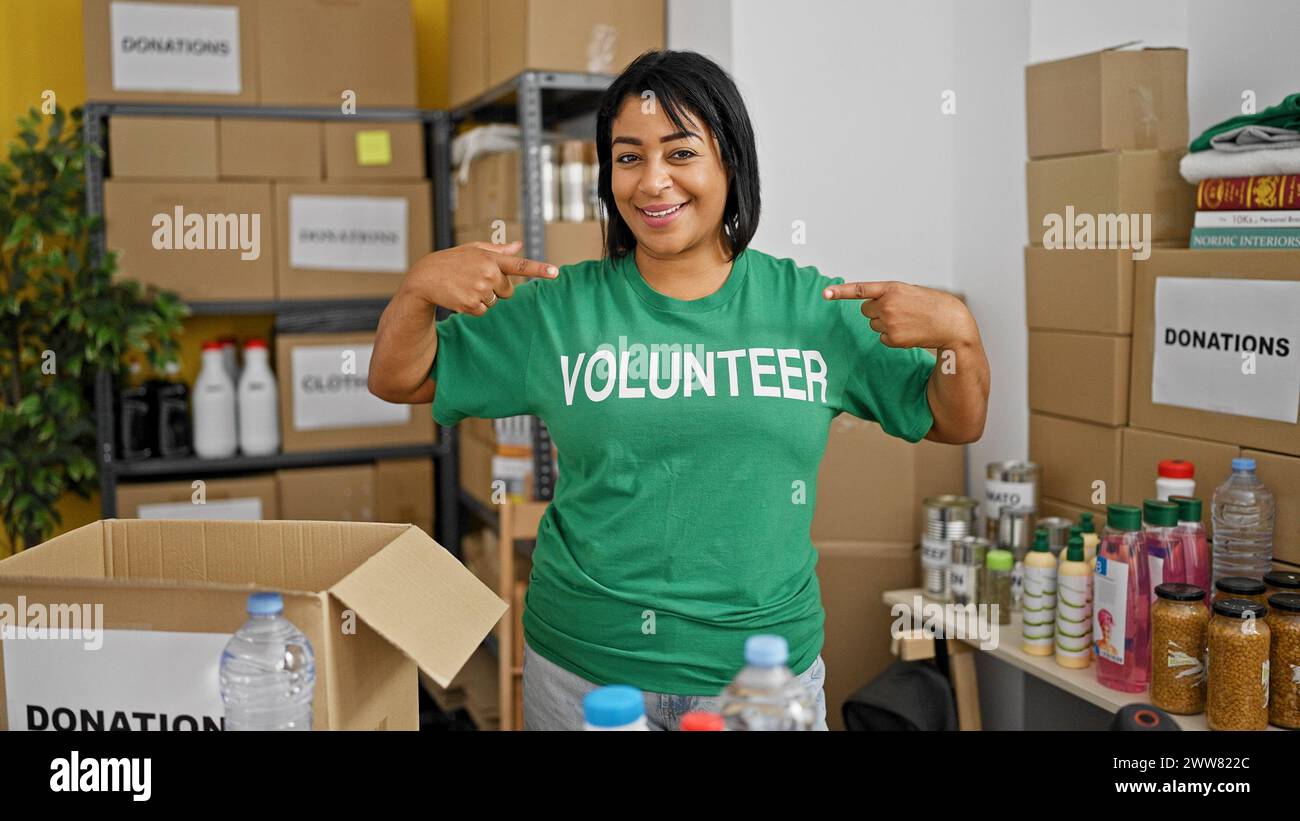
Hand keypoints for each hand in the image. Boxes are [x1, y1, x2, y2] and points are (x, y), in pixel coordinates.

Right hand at [400, 239, 557, 314]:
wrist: (426, 277)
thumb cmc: (452, 261)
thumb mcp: (474, 250)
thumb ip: (498, 250)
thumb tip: (519, 245)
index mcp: (491, 258)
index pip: (520, 265)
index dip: (539, 270)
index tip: (556, 272)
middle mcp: (488, 273)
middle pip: (508, 290)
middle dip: (496, 288)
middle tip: (474, 280)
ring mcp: (480, 289)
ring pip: (495, 301)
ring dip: (483, 298)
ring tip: (464, 286)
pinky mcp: (472, 305)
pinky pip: (484, 311)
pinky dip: (474, 308)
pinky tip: (460, 296)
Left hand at [822, 280, 976, 348]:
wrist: (949, 322)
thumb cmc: (930, 305)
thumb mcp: (908, 291)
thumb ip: (887, 295)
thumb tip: (869, 308)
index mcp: (891, 288)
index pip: (860, 289)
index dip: (840, 291)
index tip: (825, 293)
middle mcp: (887, 305)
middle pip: (865, 310)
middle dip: (877, 311)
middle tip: (899, 311)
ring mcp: (888, 323)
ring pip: (873, 325)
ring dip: (885, 323)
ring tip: (907, 321)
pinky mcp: (892, 339)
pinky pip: (881, 338)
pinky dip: (891, 337)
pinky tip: (908, 332)